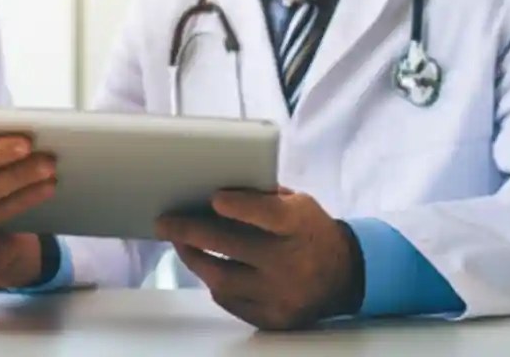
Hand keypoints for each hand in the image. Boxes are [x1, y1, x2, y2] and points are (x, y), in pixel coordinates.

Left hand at [155, 189, 361, 329]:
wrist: (345, 275)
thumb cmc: (309, 230)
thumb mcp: (297, 204)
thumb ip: (261, 197)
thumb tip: (211, 191)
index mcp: (299, 227)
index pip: (269, 215)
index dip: (240, 207)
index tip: (214, 199)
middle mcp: (292, 263)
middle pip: (232, 247)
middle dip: (190, 233)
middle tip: (165, 223)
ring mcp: (282, 295)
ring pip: (223, 280)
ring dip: (194, 260)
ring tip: (180, 244)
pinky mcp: (274, 318)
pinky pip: (231, 302)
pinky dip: (215, 283)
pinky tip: (206, 268)